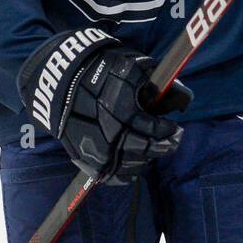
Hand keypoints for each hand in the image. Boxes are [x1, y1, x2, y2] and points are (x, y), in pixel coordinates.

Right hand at [18, 28, 192, 184]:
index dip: (169, 130)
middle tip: (172, 141)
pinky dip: (127, 173)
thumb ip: (157, 84)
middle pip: (146, 150)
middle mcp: (110, 135)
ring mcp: (98, 150)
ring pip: (132, 165)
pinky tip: (135, 165)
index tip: (173, 127)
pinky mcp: (87, 160)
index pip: (155, 130)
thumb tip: (182, 99)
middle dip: (164, 146)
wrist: (60, 80)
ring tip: (152, 150)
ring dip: (147, 159)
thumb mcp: (132, 67)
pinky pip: (113, 176)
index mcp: (122, 112)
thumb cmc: (98, 69)